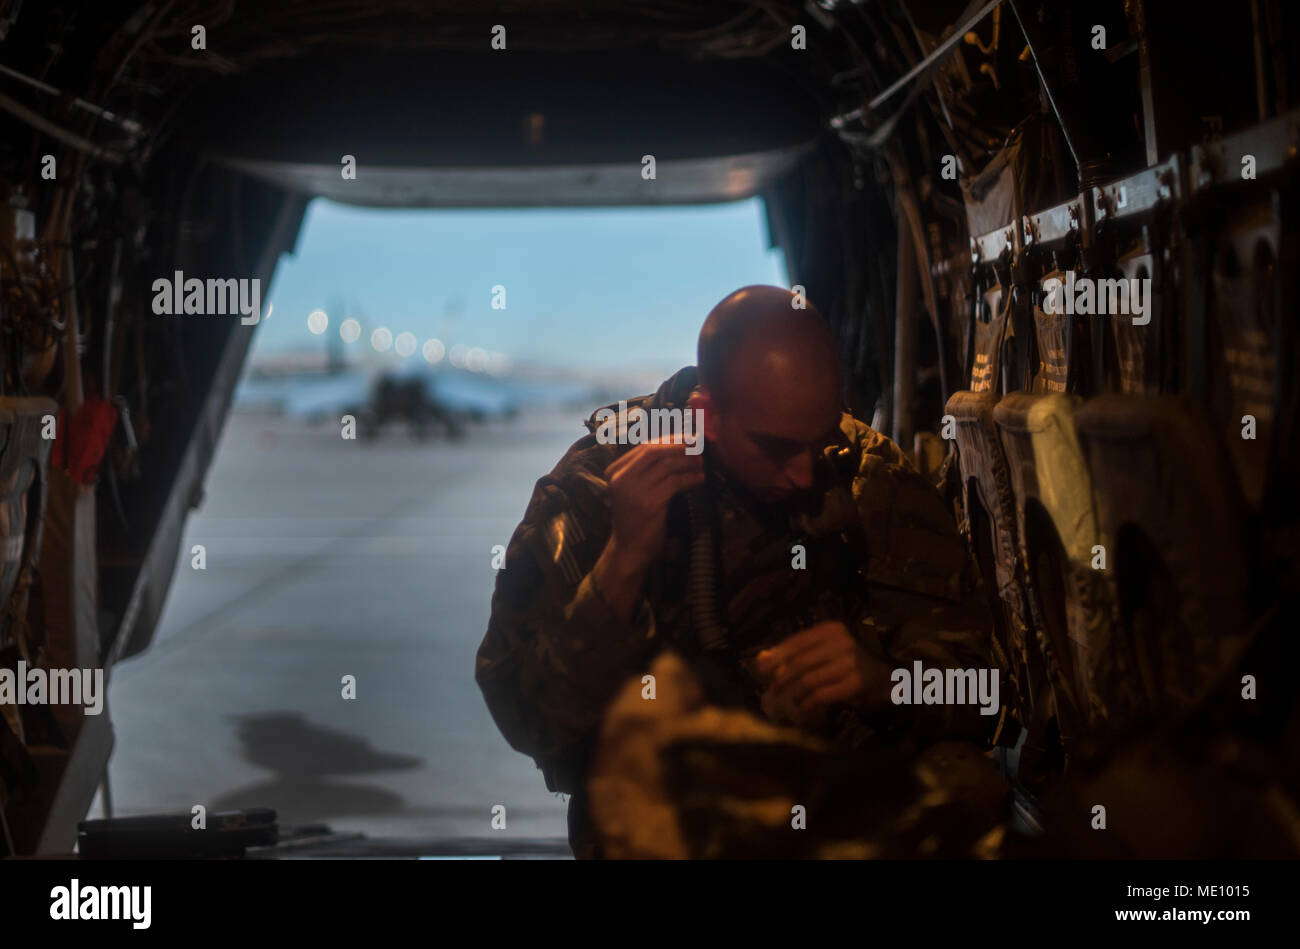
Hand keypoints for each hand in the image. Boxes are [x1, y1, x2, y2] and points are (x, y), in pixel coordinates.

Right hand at [592, 438, 704, 621]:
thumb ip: (646, 470)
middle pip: (654, 451)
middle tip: (698, 444)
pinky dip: (691, 478)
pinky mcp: (650, 503)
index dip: (668, 439)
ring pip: (667, 465)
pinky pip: (676, 482)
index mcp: (614, 471)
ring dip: (688, 461)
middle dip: (679, 445)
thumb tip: (676, 445)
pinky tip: (700, 479)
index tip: (687, 438)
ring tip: (701, 462)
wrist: (629, 549)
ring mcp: (635, 490)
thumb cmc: (634, 518)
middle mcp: (621, 478)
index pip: (644, 447)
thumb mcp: (633, 489)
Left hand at [754, 620, 888, 717]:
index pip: (796, 642)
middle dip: (782, 678)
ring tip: (790, 700)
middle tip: (774, 689)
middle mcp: (840, 643)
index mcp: (830, 630)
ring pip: (809, 680)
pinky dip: (808, 703)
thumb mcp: (823, 649)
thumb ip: (794, 652)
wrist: (888, 671)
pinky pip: (823, 694)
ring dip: (794, 693)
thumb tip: (760, 660)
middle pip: (800, 663)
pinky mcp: (856, 683)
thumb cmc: (850, 659)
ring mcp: (850, 663)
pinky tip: (803, 707)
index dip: (776, 656)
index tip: (762, 670)